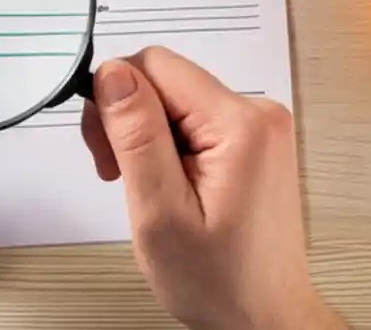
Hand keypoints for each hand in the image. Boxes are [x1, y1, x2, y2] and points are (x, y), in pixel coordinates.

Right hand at [81, 47, 343, 329]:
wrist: (265, 316)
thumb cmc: (221, 280)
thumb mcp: (160, 212)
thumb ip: (136, 136)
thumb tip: (113, 73)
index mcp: (240, 124)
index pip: (156, 65)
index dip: (115, 98)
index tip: (105, 149)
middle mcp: (258, 113)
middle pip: (166, 78)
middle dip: (128, 119)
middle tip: (116, 173)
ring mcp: (260, 126)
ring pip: (176, 99)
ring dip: (147, 136)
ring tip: (145, 187)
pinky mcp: (254, 140)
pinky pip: (195, 119)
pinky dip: (170, 146)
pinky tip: (167, 184)